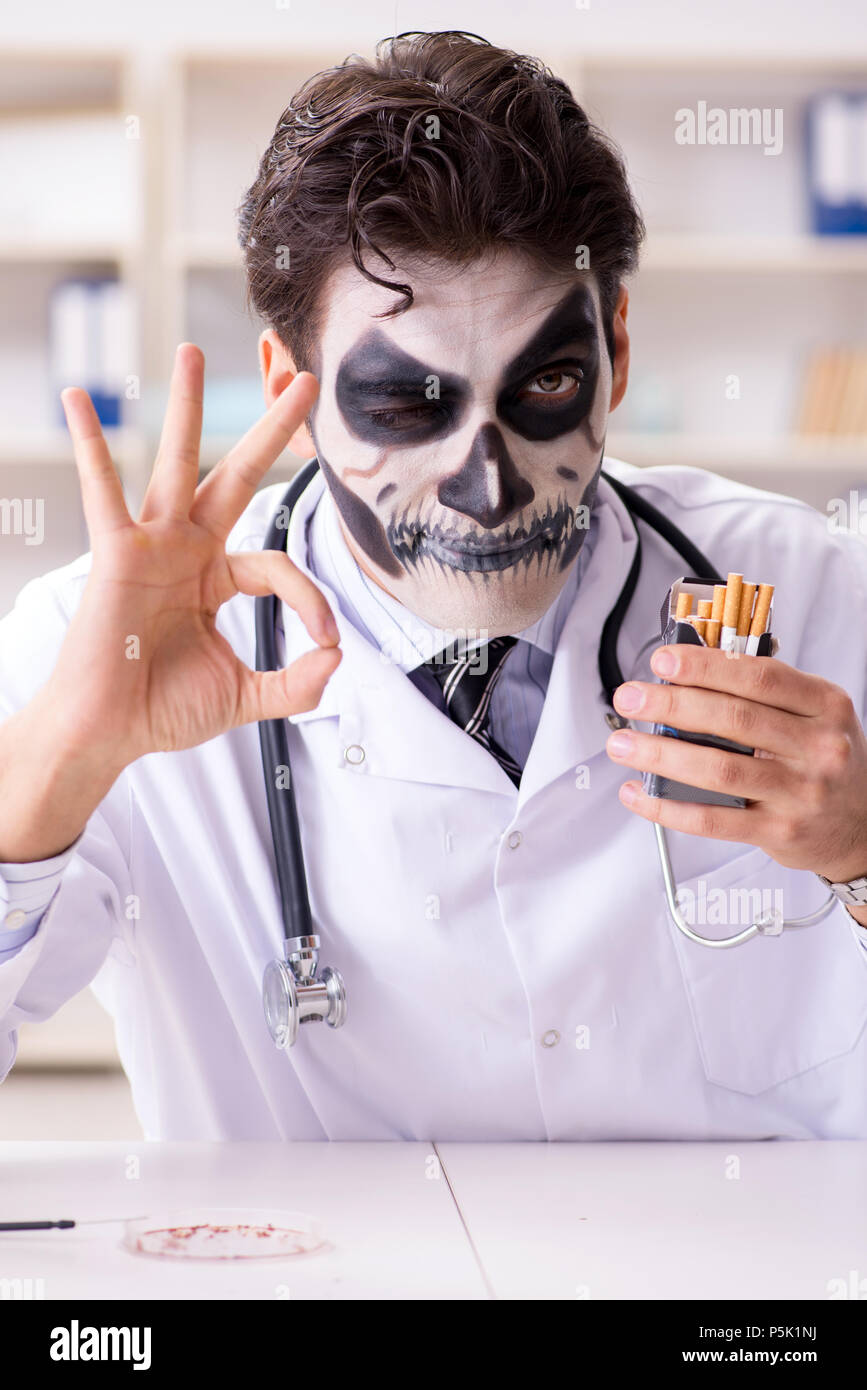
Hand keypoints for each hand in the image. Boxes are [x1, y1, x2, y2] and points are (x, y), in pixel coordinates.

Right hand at [52, 343, 340, 768]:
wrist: (109, 732)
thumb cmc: (161, 710)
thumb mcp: (246, 694)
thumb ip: (296, 684)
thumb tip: (337, 662)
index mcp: (216, 577)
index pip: (279, 564)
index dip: (312, 599)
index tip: (324, 641)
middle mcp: (188, 550)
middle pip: (237, 475)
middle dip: (272, 430)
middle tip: (303, 381)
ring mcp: (153, 545)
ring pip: (178, 463)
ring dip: (188, 407)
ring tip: (193, 352)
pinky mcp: (116, 552)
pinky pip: (103, 490)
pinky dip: (90, 444)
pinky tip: (80, 398)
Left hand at [605, 644, 866, 889]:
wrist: (860, 826)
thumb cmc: (823, 761)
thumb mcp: (814, 714)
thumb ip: (763, 692)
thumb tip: (691, 670)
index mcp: (824, 706)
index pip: (760, 677)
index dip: (707, 667)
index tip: (664, 661)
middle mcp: (817, 747)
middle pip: (733, 719)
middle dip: (672, 705)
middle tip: (630, 698)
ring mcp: (800, 793)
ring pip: (719, 769)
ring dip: (661, 754)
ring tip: (623, 744)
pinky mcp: (778, 832)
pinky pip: (713, 819)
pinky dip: (669, 807)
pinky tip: (639, 793)